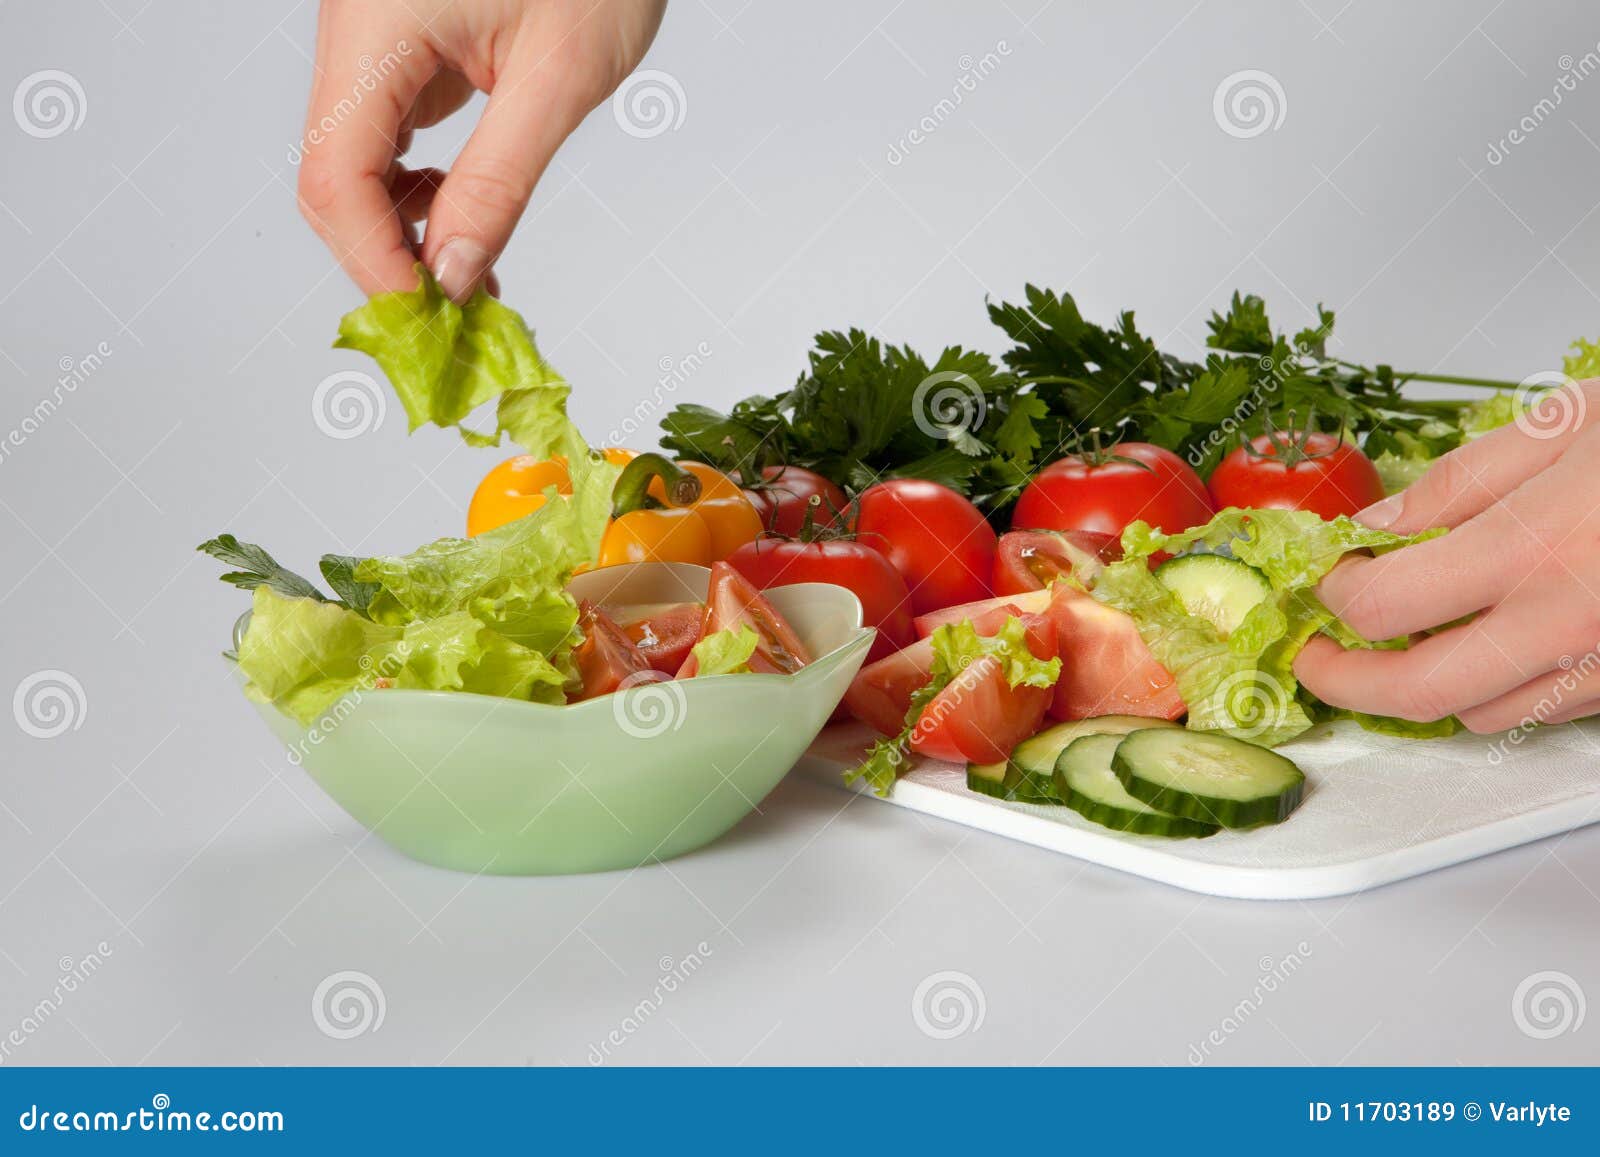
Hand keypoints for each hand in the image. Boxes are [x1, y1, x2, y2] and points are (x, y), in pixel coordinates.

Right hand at [297, 0, 666, 299]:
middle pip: (331, 178)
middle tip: (450, 325)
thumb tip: (452, 274)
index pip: (339, 179)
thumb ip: (498, 184)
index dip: (377, 266)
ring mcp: (369, 38)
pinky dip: (414, 193)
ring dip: (399, 234)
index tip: (432, 326)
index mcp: (377, 26)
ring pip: (350, 163)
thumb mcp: (560, 78)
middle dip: (384, 260)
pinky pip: (382, 136)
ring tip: (467, 282)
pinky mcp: (397, 45)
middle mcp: (353, 30)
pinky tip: (459, 223)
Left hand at [1294, 380, 1599, 732]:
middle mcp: (1572, 622)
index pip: (1386, 604)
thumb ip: (1466, 481)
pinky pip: (1551, 707)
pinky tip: (1495, 641)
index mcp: (1540, 546)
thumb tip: (1386, 524)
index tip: (1331, 579)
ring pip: (1483, 714)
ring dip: (1428, 687)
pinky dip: (1503, 686)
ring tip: (1409, 641)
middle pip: (1418, 693)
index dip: (1337, 597)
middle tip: (1319, 658)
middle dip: (1348, 683)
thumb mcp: (1573, 423)